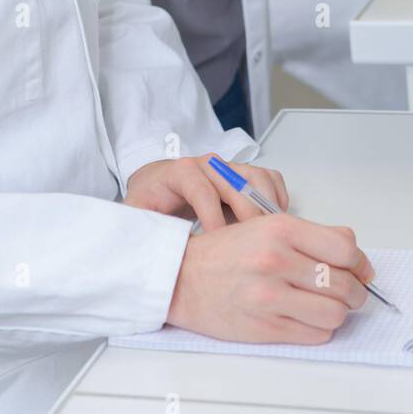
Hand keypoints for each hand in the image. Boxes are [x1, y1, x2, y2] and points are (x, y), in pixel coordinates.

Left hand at [123, 153, 288, 230]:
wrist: (157, 183)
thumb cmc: (150, 200)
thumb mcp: (135, 212)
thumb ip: (138, 224)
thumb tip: (145, 244)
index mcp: (180, 172)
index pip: (202, 190)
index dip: (212, 218)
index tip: (218, 244)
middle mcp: (209, 164)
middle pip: (237, 184)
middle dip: (247, 218)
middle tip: (251, 248)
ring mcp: (230, 166)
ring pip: (258, 178)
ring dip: (267, 208)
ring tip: (266, 238)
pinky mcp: (244, 173)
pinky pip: (269, 179)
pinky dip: (276, 200)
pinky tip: (272, 225)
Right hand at [167, 213, 375, 344]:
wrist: (182, 277)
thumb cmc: (225, 252)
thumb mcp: (266, 226)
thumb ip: (311, 235)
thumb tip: (354, 252)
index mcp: (281, 229)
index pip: (346, 249)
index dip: (360, 263)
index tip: (360, 269)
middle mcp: (276, 261)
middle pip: (345, 284)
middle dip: (355, 291)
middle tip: (350, 292)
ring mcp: (269, 297)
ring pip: (335, 313)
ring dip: (338, 312)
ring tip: (328, 305)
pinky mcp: (265, 328)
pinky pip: (315, 335)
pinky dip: (319, 329)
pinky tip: (307, 318)